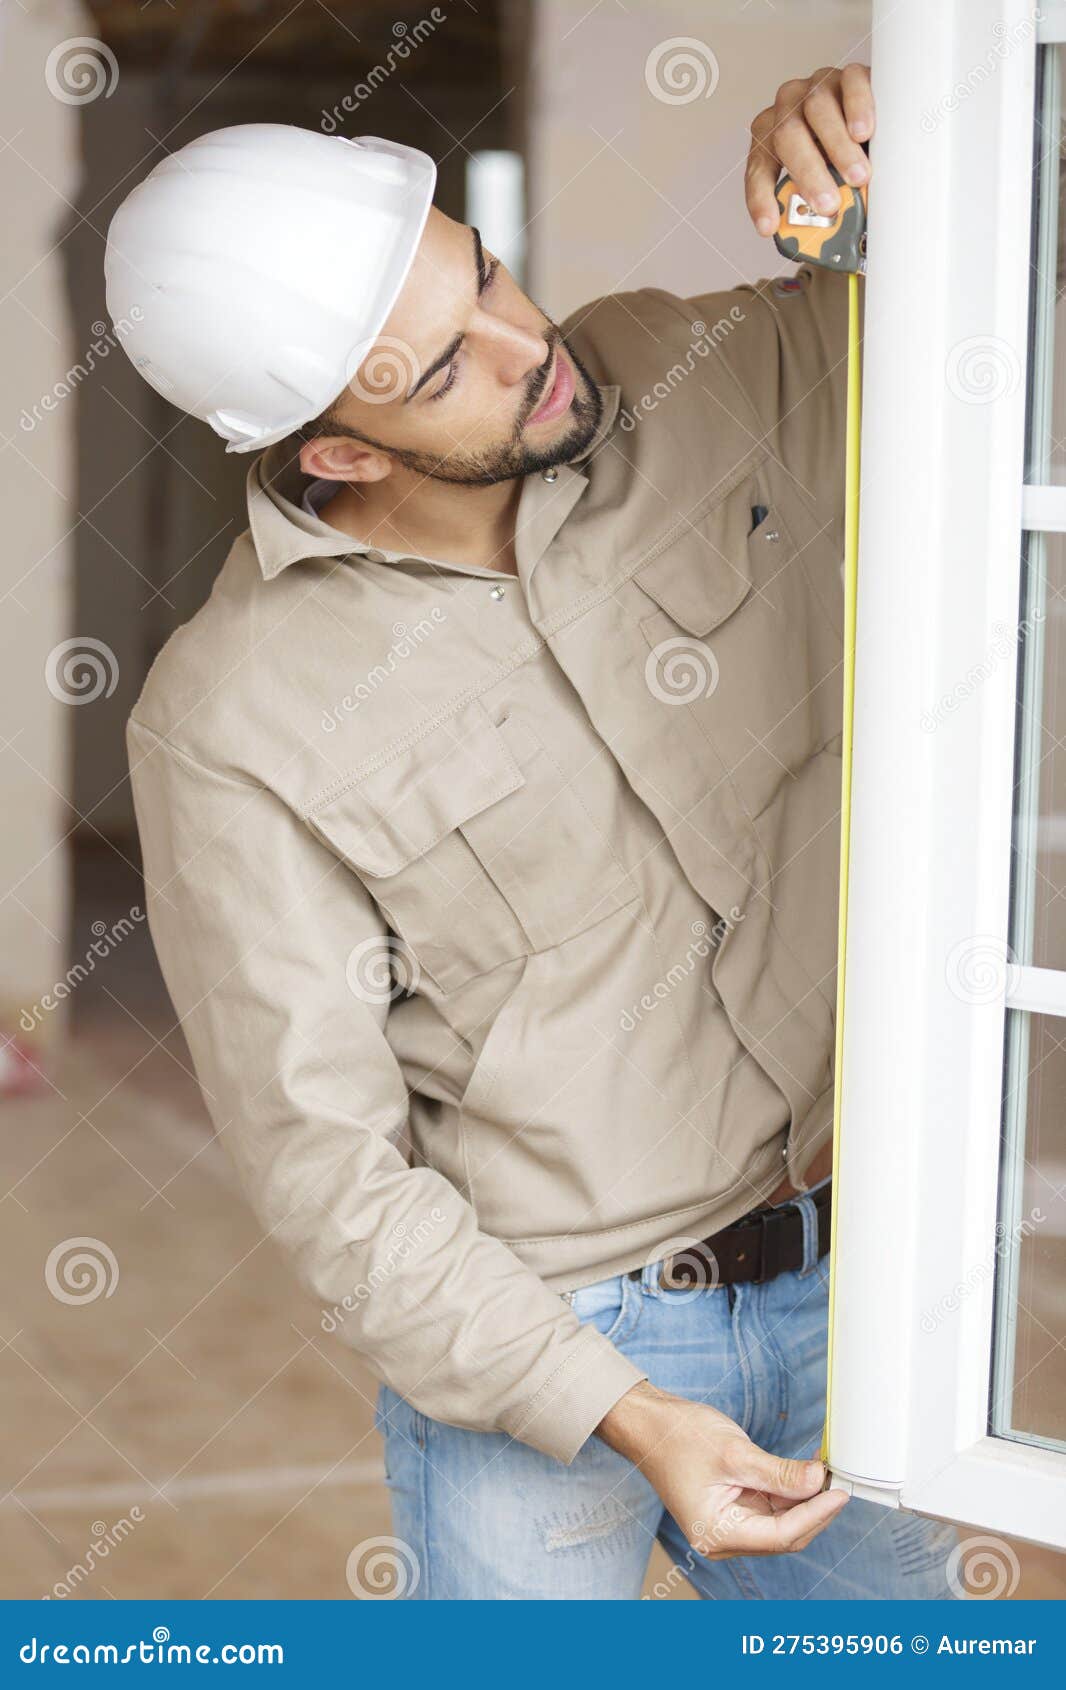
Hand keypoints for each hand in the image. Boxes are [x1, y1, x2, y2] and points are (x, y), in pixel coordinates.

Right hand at [597, 1381, 847, 1558]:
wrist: (648, 1423)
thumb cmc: (678, 1437)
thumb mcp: (734, 1453)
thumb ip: (779, 1473)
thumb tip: (818, 1481)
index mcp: (718, 1533)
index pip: (781, 1535)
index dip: (816, 1515)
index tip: (840, 1493)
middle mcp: (724, 1537)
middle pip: (784, 1535)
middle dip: (814, 1509)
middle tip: (839, 1482)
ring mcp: (728, 1524)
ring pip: (781, 1523)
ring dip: (804, 1501)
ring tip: (826, 1475)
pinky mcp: (732, 1508)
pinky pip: (770, 1508)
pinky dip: (789, 1493)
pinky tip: (804, 1474)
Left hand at [745, 64, 874, 237]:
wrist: (878, 126)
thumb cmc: (843, 163)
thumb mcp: (822, 185)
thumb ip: (814, 202)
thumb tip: (819, 236)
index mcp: (770, 136)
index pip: (757, 168)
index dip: (760, 199)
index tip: (769, 227)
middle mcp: (789, 107)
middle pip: (788, 135)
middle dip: (808, 174)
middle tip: (828, 204)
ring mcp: (819, 87)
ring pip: (818, 109)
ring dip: (838, 148)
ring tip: (857, 177)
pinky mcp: (851, 75)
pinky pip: (851, 85)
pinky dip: (857, 109)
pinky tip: (864, 133)